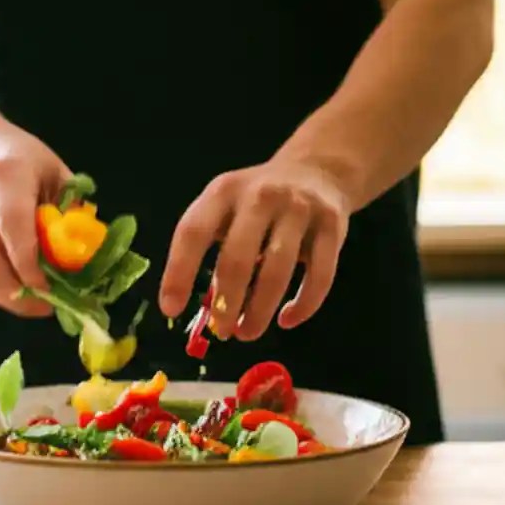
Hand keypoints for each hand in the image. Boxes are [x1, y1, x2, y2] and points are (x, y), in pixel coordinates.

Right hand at [0, 114, 70, 315]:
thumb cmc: (17, 156)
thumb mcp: (52, 170)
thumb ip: (68, 211)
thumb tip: (84, 259)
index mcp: (5, 174)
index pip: (15, 230)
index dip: (32, 269)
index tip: (52, 292)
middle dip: (17, 296)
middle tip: (44, 308)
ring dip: (7, 292)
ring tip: (33, 297)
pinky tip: (9, 263)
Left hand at [159, 158, 351, 339]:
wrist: (317, 171)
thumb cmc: (258, 203)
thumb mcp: (227, 209)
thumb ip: (213, 248)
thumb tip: (208, 308)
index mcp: (223, 192)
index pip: (192, 233)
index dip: (178, 273)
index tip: (171, 309)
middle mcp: (260, 196)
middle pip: (237, 257)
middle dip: (226, 302)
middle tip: (221, 332)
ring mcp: (299, 208)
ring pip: (277, 270)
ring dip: (260, 310)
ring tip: (247, 333)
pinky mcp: (332, 225)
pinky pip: (319, 275)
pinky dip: (304, 305)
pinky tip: (287, 320)